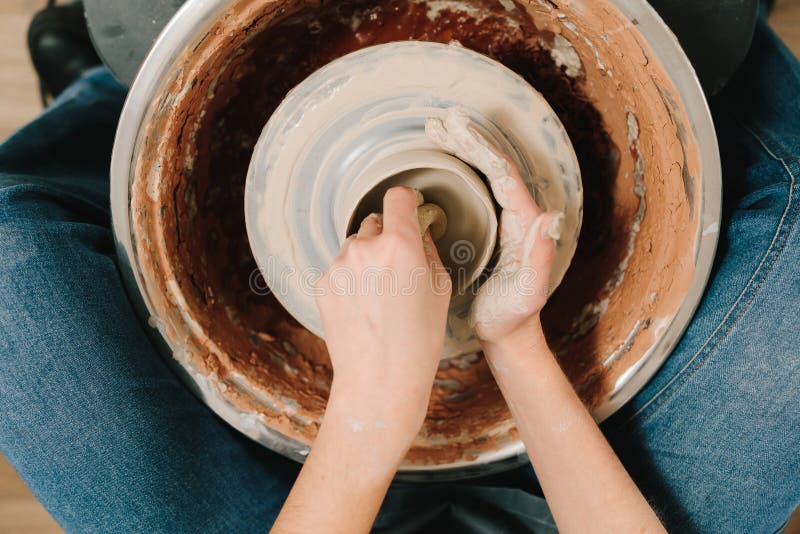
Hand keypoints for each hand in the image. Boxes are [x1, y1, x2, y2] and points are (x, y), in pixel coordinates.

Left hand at [315, 186, 451, 454]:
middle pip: (375, 222)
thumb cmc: (419, 340)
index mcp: (400, 246)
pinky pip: (340, 269)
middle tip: (398, 269)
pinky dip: (351, 280)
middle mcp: (365, 249)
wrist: (379, 380)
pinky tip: (363, 308)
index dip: (408, 200)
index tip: (411, 208)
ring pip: (356, 248)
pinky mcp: (322, 284)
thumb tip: (419, 230)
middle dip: (387, 238)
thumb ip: (428, 250)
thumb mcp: (440, 290)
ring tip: (380, 297)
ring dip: (367, 260)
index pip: (398, 197)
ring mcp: (339, 266)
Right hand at [426, 109, 561, 348]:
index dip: (480, 148)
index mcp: (524, 223)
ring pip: (481, 174)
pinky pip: (473, 190)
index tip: (457, 129)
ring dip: (459, 150)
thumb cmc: (514, 317)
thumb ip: (539, 257)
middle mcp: (517, 216)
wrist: (508, 334)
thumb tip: (551, 218)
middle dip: (466, 141)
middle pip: (491, 166)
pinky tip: (437, 165)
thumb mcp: (527, 293)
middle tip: (440, 120)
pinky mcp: (489, 230)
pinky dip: (456, 171)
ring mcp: (502, 221)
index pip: (503, 174)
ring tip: (434, 131)